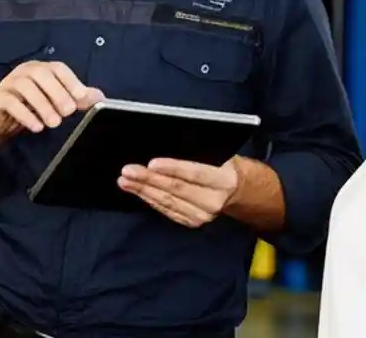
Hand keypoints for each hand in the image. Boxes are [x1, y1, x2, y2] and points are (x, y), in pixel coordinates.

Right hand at [0, 60, 102, 138]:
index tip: (82, 97)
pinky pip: (10, 102)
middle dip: (57, 93)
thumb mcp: (54, 103)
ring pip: (25, 87)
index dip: (71, 81)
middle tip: (68, 113)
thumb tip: (99, 97)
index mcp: (40, 69)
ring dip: (42, 105)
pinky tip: (37, 127)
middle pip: (41, 74)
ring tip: (54, 123)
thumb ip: (76, 98)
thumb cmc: (29, 108)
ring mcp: (9, 83)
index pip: (57, 68)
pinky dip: (25, 115)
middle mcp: (24, 72)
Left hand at [118, 157, 240, 227]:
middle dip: (149, 180)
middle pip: (176, 189)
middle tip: (128, 171)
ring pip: (168, 202)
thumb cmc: (226, 166)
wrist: (240, 192)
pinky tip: (137, 191)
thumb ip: (198, 152)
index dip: (172, 168)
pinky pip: (167, 210)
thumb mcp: (221, 154)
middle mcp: (213, 201)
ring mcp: (202, 215)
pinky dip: (150, 200)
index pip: (195, 173)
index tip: (151, 163)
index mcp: (223, 180)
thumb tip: (168, 143)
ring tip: (125, 180)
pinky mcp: (192, 222)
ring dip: (143, 190)